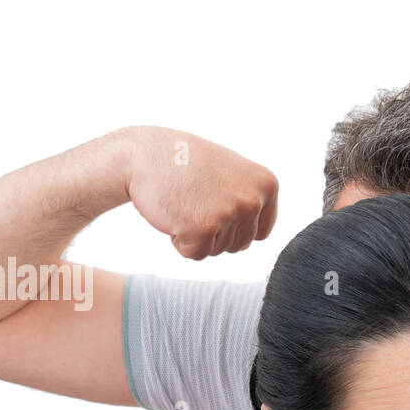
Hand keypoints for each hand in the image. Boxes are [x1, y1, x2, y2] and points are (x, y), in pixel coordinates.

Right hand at [120, 126, 279, 260]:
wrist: (142, 154)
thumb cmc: (184, 162)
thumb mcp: (230, 172)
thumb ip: (249, 201)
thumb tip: (252, 242)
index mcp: (267, 184)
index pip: (261, 231)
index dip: (233, 223)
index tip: (214, 199)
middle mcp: (253, 200)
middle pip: (239, 245)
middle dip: (214, 230)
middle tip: (194, 198)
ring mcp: (228, 215)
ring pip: (217, 250)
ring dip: (196, 234)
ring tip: (184, 201)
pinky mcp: (201, 230)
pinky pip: (195, 254)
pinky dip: (180, 241)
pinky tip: (174, 212)